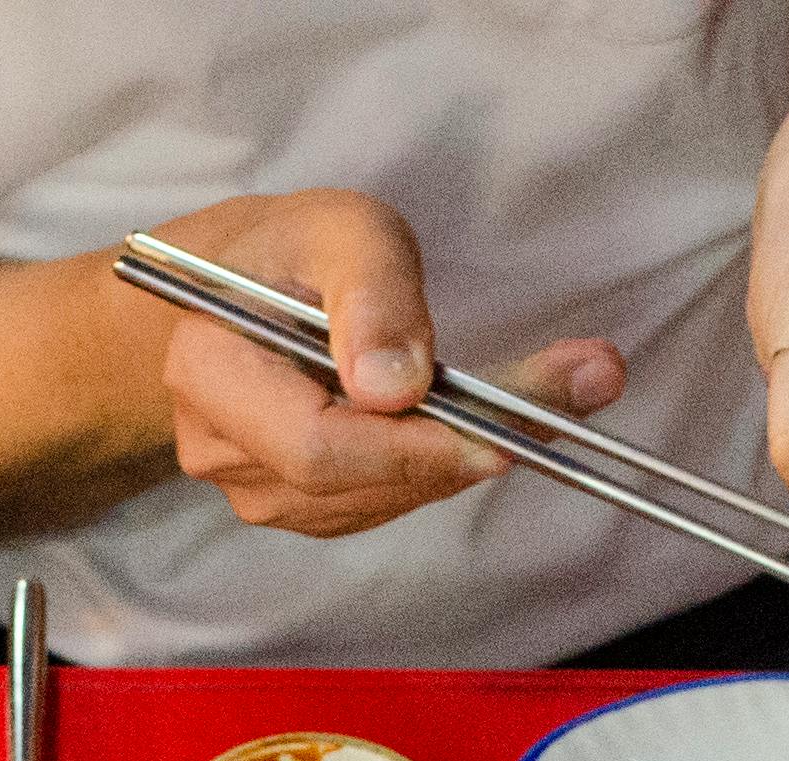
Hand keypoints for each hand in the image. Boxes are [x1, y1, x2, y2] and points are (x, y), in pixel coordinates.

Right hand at [146, 189, 623, 540]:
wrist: (236, 286)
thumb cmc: (287, 247)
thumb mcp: (341, 230)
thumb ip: (373, 297)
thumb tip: (398, 390)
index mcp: (209, 371)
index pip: (314, 445)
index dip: (412, 448)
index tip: (505, 428)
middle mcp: (219, 446)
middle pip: (353, 482)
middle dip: (464, 448)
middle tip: (579, 389)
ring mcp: (253, 485)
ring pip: (377, 501)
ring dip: (466, 458)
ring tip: (553, 397)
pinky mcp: (294, 502)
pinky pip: (380, 502)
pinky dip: (443, 466)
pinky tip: (490, 423)